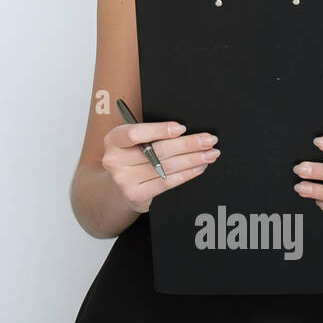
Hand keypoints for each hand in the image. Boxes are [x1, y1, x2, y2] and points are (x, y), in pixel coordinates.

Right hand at [101, 120, 220, 213]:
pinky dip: (186, 175)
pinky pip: (166, 183)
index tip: (182, 128)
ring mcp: (123, 179)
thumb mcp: (134, 142)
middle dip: (188, 144)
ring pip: (165, 167)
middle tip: (209, 140)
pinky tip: (198, 168)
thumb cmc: (133, 157)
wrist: (119, 186)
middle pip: (157, 150)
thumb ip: (152, 135)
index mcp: (113, 140)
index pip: (135, 133)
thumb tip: (185, 131)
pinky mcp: (134, 195)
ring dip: (192, 160)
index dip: (159, 130)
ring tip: (209, 154)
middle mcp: (114, 160)